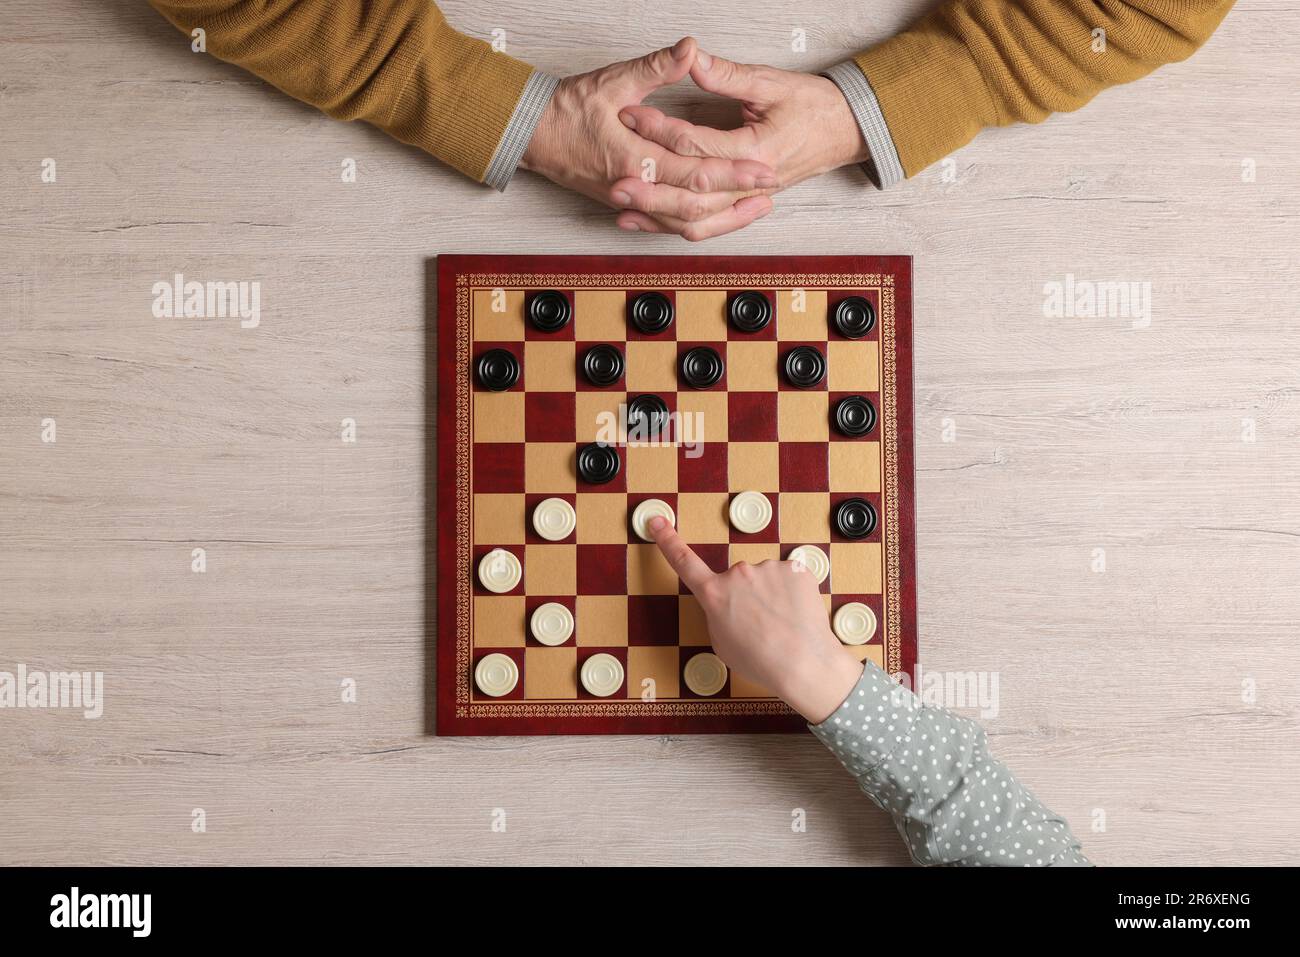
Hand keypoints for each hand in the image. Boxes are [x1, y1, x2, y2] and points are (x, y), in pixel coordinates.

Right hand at [521, 38, 777, 240]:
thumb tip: (689, 49)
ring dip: (720, 216)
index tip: (763, 167)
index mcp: (634, 159)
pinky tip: (714, 218)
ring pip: (682, 220)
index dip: (732, 171)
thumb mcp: (612, 81)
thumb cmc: (565, 109)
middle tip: (769, 191)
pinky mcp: (626, 202)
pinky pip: (664, 221)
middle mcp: (634, 187)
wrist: (530, 136)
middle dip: (735, 198)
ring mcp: (629, 199)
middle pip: (695, 202)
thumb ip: (655, 68)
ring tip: (753, 208)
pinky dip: (693, 222)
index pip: (694, 170)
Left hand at [612, 50, 868, 233]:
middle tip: (613, 180)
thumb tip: (691, 58)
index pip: (697, 144)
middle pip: (690, 194)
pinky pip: (706, 227)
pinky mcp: (743, 206)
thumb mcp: (771, 82)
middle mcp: (751, 183)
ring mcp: (747, 199)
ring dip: (657, 217)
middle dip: (649, 189)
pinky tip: (646, 223)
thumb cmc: (813, 106)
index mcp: (756, 151)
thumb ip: (727, 76)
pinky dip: (674, 228)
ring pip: (696, 220)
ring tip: (621, 209)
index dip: (659, 129)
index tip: (629, 113)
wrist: (845, 131)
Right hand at [647, 516, 863, 722]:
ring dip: (772, 596)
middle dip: (747, 597)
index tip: (656, 522)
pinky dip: (793, 595)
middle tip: (761, 626)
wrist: (803, 664)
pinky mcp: (795, 569)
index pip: (684, 562)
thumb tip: (730, 603)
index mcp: (715, 594)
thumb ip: (719, 614)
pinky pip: (789, 579)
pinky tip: (797, 615)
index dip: (667, 540)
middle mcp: (738, 574)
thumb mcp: (722, 644)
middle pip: (739, 580)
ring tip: (782, 625)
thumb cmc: (761, 661)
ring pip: (766, 579)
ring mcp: (768, 568)